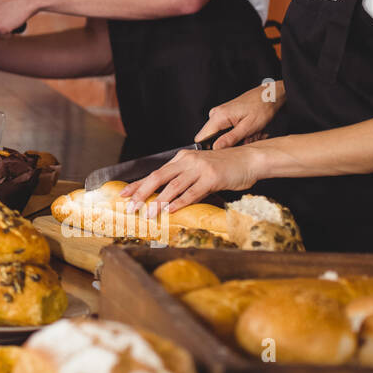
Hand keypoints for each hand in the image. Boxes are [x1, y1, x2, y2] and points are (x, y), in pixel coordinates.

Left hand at [118, 146, 263, 216]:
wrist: (249, 159)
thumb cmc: (226, 167)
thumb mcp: (200, 169)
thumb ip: (184, 180)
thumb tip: (166, 198)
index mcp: (182, 159)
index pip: (155, 173)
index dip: (137, 184)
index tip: (123, 194)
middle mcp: (187, 161)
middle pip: (158, 178)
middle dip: (141, 193)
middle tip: (129, 206)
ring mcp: (200, 169)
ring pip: (173, 186)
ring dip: (159, 202)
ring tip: (148, 213)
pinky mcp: (212, 178)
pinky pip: (192, 192)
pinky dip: (180, 203)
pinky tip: (170, 211)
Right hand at [196, 81, 285, 148]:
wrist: (267, 96)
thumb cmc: (261, 108)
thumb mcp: (248, 127)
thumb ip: (230, 139)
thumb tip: (215, 148)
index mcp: (219, 116)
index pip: (201, 138)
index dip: (210, 149)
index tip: (224, 154)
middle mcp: (215, 114)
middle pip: (211, 138)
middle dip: (228, 144)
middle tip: (246, 141)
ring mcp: (219, 114)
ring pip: (220, 135)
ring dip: (235, 140)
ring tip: (250, 135)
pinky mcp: (224, 116)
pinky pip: (224, 130)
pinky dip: (236, 134)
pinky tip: (248, 132)